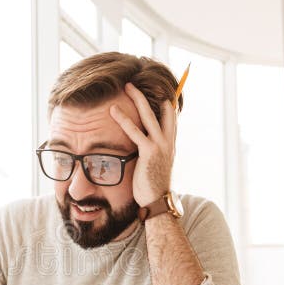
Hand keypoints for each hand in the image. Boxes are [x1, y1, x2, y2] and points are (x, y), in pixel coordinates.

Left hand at [109, 82, 176, 206]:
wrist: (158, 202)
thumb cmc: (152, 187)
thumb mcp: (154, 166)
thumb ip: (149, 153)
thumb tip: (140, 147)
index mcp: (170, 144)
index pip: (170, 117)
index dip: (165, 103)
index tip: (159, 89)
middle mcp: (168, 141)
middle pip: (162, 110)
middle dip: (151, 94)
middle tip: (140, 81)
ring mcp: (159, 145)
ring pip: (149, 115)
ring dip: (137, 98)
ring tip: (128, 86)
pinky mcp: (148, 152)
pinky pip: (135, 131)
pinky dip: (124, 119)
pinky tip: (114, 110)